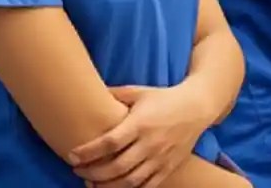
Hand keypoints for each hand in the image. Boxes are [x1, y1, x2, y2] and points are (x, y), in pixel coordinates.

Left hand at [69, 84, 210, 187]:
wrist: (199, 106)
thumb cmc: (165, 98)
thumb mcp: (139, 92)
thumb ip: (114, 95)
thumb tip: (87, 93)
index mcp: (141, 123)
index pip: (109, 143)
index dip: (87, 152)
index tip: (71, 156)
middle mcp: (151, 143)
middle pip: (116, 166)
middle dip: (91, 172)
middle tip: (77, 170)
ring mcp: (161, 157)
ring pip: (129, 181)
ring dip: (106, 186)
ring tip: (92, 183)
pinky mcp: (169, 166)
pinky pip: (147, 186)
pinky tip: (116, 187)